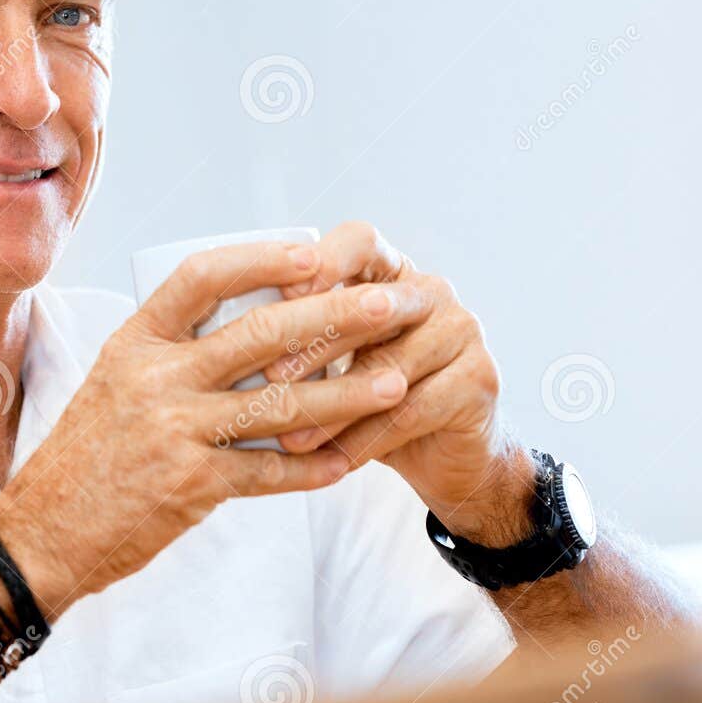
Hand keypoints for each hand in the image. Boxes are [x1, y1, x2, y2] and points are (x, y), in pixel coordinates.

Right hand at [0, 238, 427, 612]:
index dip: (261, 259)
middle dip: (335, 316)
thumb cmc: (86, 452)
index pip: (201, 277)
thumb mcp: (115, 380)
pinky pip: (269, 472)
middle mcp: (154, 378)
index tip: (314, 251)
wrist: (43, 532)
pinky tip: (349, 461)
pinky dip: (312, 468)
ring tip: (396, 381)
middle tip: (390, 303)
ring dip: (347, 394)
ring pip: (280, 403)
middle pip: (260, 333)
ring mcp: (174, 431)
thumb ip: (172, 350)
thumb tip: (249, 316)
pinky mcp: (191, 485)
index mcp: (135, 342)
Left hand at [260, 221, 535, 541]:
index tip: (283, 294)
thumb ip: (300, 338)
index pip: (358, 241)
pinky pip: (411, 410)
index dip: (323, 262)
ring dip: (334, 406)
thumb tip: (223, 340)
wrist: (445, 455)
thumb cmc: (371, 399)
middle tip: (271, 375)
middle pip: (371, 305)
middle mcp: (431, 291)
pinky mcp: (478, 379)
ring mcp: (462, 331)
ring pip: (388, 367)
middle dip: (317, 342)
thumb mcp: (334, 361)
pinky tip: (332, 460)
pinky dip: (365, 439)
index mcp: (392, 271)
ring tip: (290, 436)